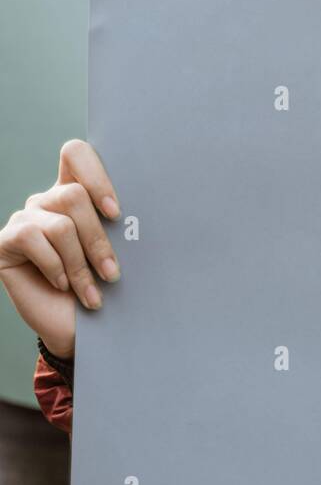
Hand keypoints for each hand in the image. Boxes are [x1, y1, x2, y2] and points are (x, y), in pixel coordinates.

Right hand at [0, 140, 120, 359]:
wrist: (79, 330)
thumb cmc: (102, 286)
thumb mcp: (116, 251)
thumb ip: (119, 224)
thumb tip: (143, 208)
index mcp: (75, 191)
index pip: (76, 154)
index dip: (96, 176)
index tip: (116, 213)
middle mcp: (47, 200)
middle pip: (74, 195)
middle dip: (98, 238)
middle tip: (113, 272)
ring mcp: (25, 218)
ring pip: (61, 224)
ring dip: (80, 263)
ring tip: (93, 291)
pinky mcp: (4, 240)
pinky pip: (32, 237)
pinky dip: (55, 266)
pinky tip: (62, 285)